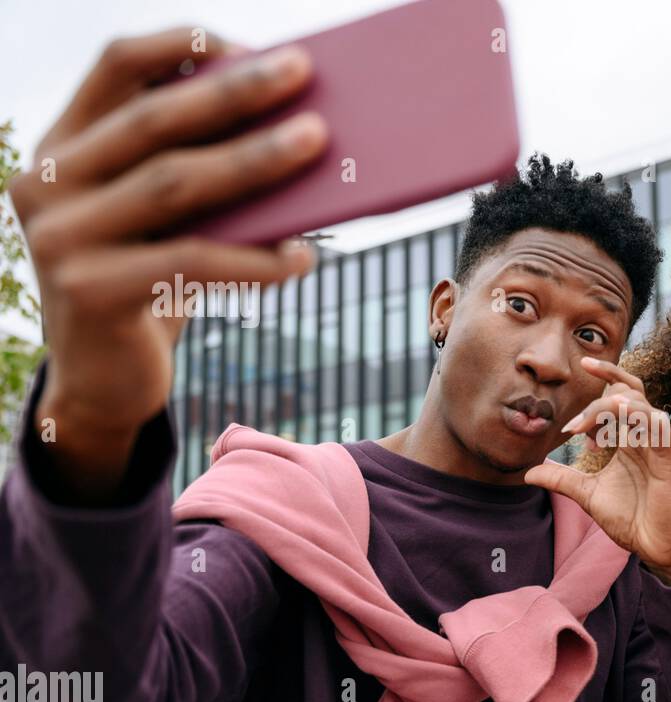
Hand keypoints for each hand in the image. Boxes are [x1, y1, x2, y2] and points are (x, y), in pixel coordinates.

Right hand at [11, 29, 326, 493]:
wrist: (104, 381)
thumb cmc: (149, 283)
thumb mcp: (160, 219)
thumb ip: (190, 170)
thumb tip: (291, 125)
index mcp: (60, 147)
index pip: (114, 66)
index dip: (181, 44)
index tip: (250, 44)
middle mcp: (46, 183)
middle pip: (154, 121)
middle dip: (236, 93)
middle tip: (304, 75)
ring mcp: (60, 238)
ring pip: (175, 184)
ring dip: (255, 160)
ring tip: (317, 145)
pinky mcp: (90, 291)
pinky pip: (192, 260)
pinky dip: (256, 258)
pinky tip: (303, 257)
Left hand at [525, 357, 670, 585]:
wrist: (657, 548)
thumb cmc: (631, 519)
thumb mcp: (587, 494)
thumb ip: (561, 479)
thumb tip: (529, 473)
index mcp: (630, 439)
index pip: (617, 397)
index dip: (590, 408)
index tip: (570, 433)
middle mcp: (646, 435)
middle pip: (630, 390)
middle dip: (599, 396)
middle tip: (573, 428)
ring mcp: (660, 445)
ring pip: (640, 404)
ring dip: (609, 406)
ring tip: (585, 426)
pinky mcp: (670, 459)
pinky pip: (659, 426)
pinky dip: (639, 414)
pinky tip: (619, 411)